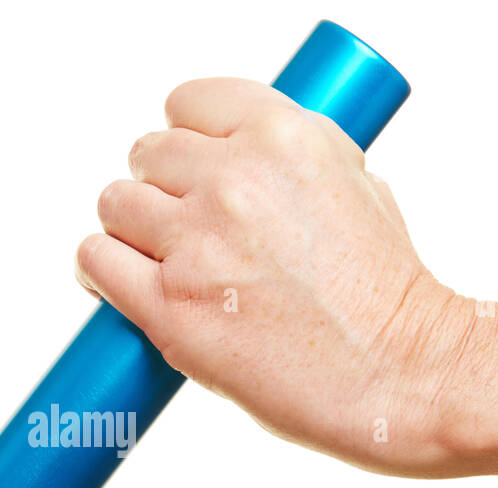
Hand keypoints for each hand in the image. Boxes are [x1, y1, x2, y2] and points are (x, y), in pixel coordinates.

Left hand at [75, 78, 476, 476]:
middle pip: (146, 155)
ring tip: (159, 260)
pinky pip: (96, 261)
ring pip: (114, 204)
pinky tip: (124, 283)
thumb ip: (289, 160)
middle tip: (184, 228)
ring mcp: (195, 245)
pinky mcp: (168, 308)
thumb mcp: (357, 184)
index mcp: (282, 136)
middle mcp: (232, 181)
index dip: (188, 138)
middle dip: (160, 187)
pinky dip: (101, 270)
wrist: (401, 373)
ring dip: (129, 230)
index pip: (188, 103)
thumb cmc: (386, 293)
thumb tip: (236, 157)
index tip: (195, 167)